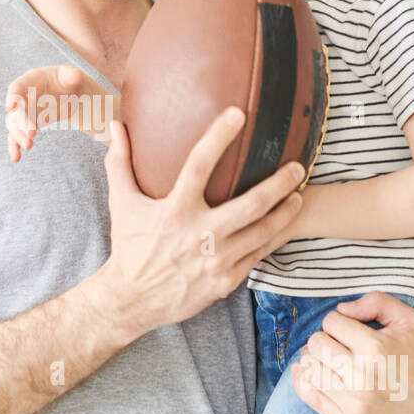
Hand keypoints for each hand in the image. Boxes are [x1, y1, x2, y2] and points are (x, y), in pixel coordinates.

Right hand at [5, 65, 119, 162]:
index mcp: (29, 81)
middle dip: (22, 121)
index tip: (10, 107)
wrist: (67, 92)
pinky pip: (16, 136)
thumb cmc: (66, 80)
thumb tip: (76, 75)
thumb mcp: (69, 76)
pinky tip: (16, 158)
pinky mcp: (26, 125)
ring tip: (29, 145)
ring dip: (19, 135)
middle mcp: (22, 97)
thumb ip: (71, 75)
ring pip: (15, 125)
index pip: (16, 88)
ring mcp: (23, 112)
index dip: (12, 97)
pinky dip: (15, 147)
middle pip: (17, 110)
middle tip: (32, 132)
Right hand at [90, 107, 304, 337]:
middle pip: (249, 205)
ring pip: (261, 233)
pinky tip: (284, 226)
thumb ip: (119, 162)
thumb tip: (115, 125)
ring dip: (284, 212)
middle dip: (278, 184)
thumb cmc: (129, 247)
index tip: (237, 114)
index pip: (198, 166)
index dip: (218, 137)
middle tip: (298, 167)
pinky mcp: (225, 281)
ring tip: (299, 195)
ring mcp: (215, 261)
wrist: (132, 300)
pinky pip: (257, 256)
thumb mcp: (121, 203)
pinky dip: (274, 240)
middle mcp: (198, 236)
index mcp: (173, 211)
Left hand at [289, 291, 413, 413]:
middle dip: (325, 340)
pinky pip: (309, 395)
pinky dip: (304, 380)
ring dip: (315, 360)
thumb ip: (377, 302)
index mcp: (376, 348)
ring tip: (331, 360)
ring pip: (309, 368)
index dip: (339, 322)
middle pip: (315, 344)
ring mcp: (354, 404)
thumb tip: (342, 308)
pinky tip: (314, 372)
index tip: (349, 331)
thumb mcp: (410, 321)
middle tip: (338, 345)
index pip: (331, 322)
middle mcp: (362, 377)